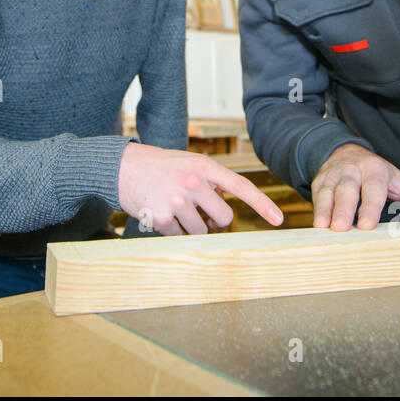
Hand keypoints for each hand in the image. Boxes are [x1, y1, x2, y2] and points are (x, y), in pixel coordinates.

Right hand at [118, 143, 283, 235]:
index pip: (240, 186)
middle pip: (223, 217)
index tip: (279, 220)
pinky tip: (160, 213)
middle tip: (200, 214)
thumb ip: (209, 182)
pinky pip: (179, 236)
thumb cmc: (158, 167)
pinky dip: (172, 231)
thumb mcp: (188, 164)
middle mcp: (193, 181)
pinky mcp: (162, 216)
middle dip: (215, 222)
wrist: (121, 167)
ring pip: (201, 231)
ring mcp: (177, 199)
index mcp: (204, 166)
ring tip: (173, 208)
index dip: (262, 204)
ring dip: (190, 227)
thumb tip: (223, 212)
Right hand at [312, 143, 399, 231]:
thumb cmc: (381, 175)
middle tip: (341, 229)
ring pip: (328, 192)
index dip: (369, 206)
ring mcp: (333, 175)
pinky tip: (317, 226)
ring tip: (324, 229)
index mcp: (376, 170)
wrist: (346, 153)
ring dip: (325, 210)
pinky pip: (316, 196)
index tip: (367, 225)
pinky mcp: (319, 182)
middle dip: (343, 209)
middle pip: (347, 190)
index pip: (373, 189)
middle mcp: (353, 170)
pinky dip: (316, 209)